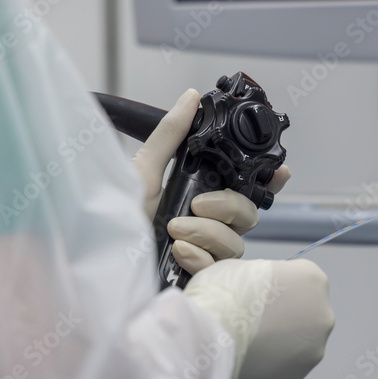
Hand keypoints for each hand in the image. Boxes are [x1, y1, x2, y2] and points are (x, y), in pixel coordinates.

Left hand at [131, 89, 290, 273]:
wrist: (98, 257)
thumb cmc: (116, 218)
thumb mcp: (143, 171)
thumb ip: (170, 135)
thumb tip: (191, 98)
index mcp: (200, 196)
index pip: (247, 189)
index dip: (268, 181)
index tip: (279, 172)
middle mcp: (208, 225)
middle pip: (248, 214)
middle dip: (226, 206)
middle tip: (197, 205)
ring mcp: (206, 254)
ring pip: (236, 242)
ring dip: (206, 233)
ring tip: (173, 230)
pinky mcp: (200, 281)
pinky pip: (220, 269)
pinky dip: (199, 258)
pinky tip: (178, 252)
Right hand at [185, 259, 334, 378]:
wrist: (204, 335)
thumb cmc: (219, 295)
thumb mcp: (243, 266)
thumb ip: (261, 276)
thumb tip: (256, 287)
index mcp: (312, 279)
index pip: (299, 279)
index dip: (273, 285)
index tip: (254, 293)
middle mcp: (322, 316)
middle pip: (302, 314)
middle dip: (279, 317)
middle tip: (247, 319)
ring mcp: (311, 352)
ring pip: (293, 346)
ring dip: (273, 344)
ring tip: (240, 341)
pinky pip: (277, 370)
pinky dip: (262, 367)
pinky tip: (240, 359)